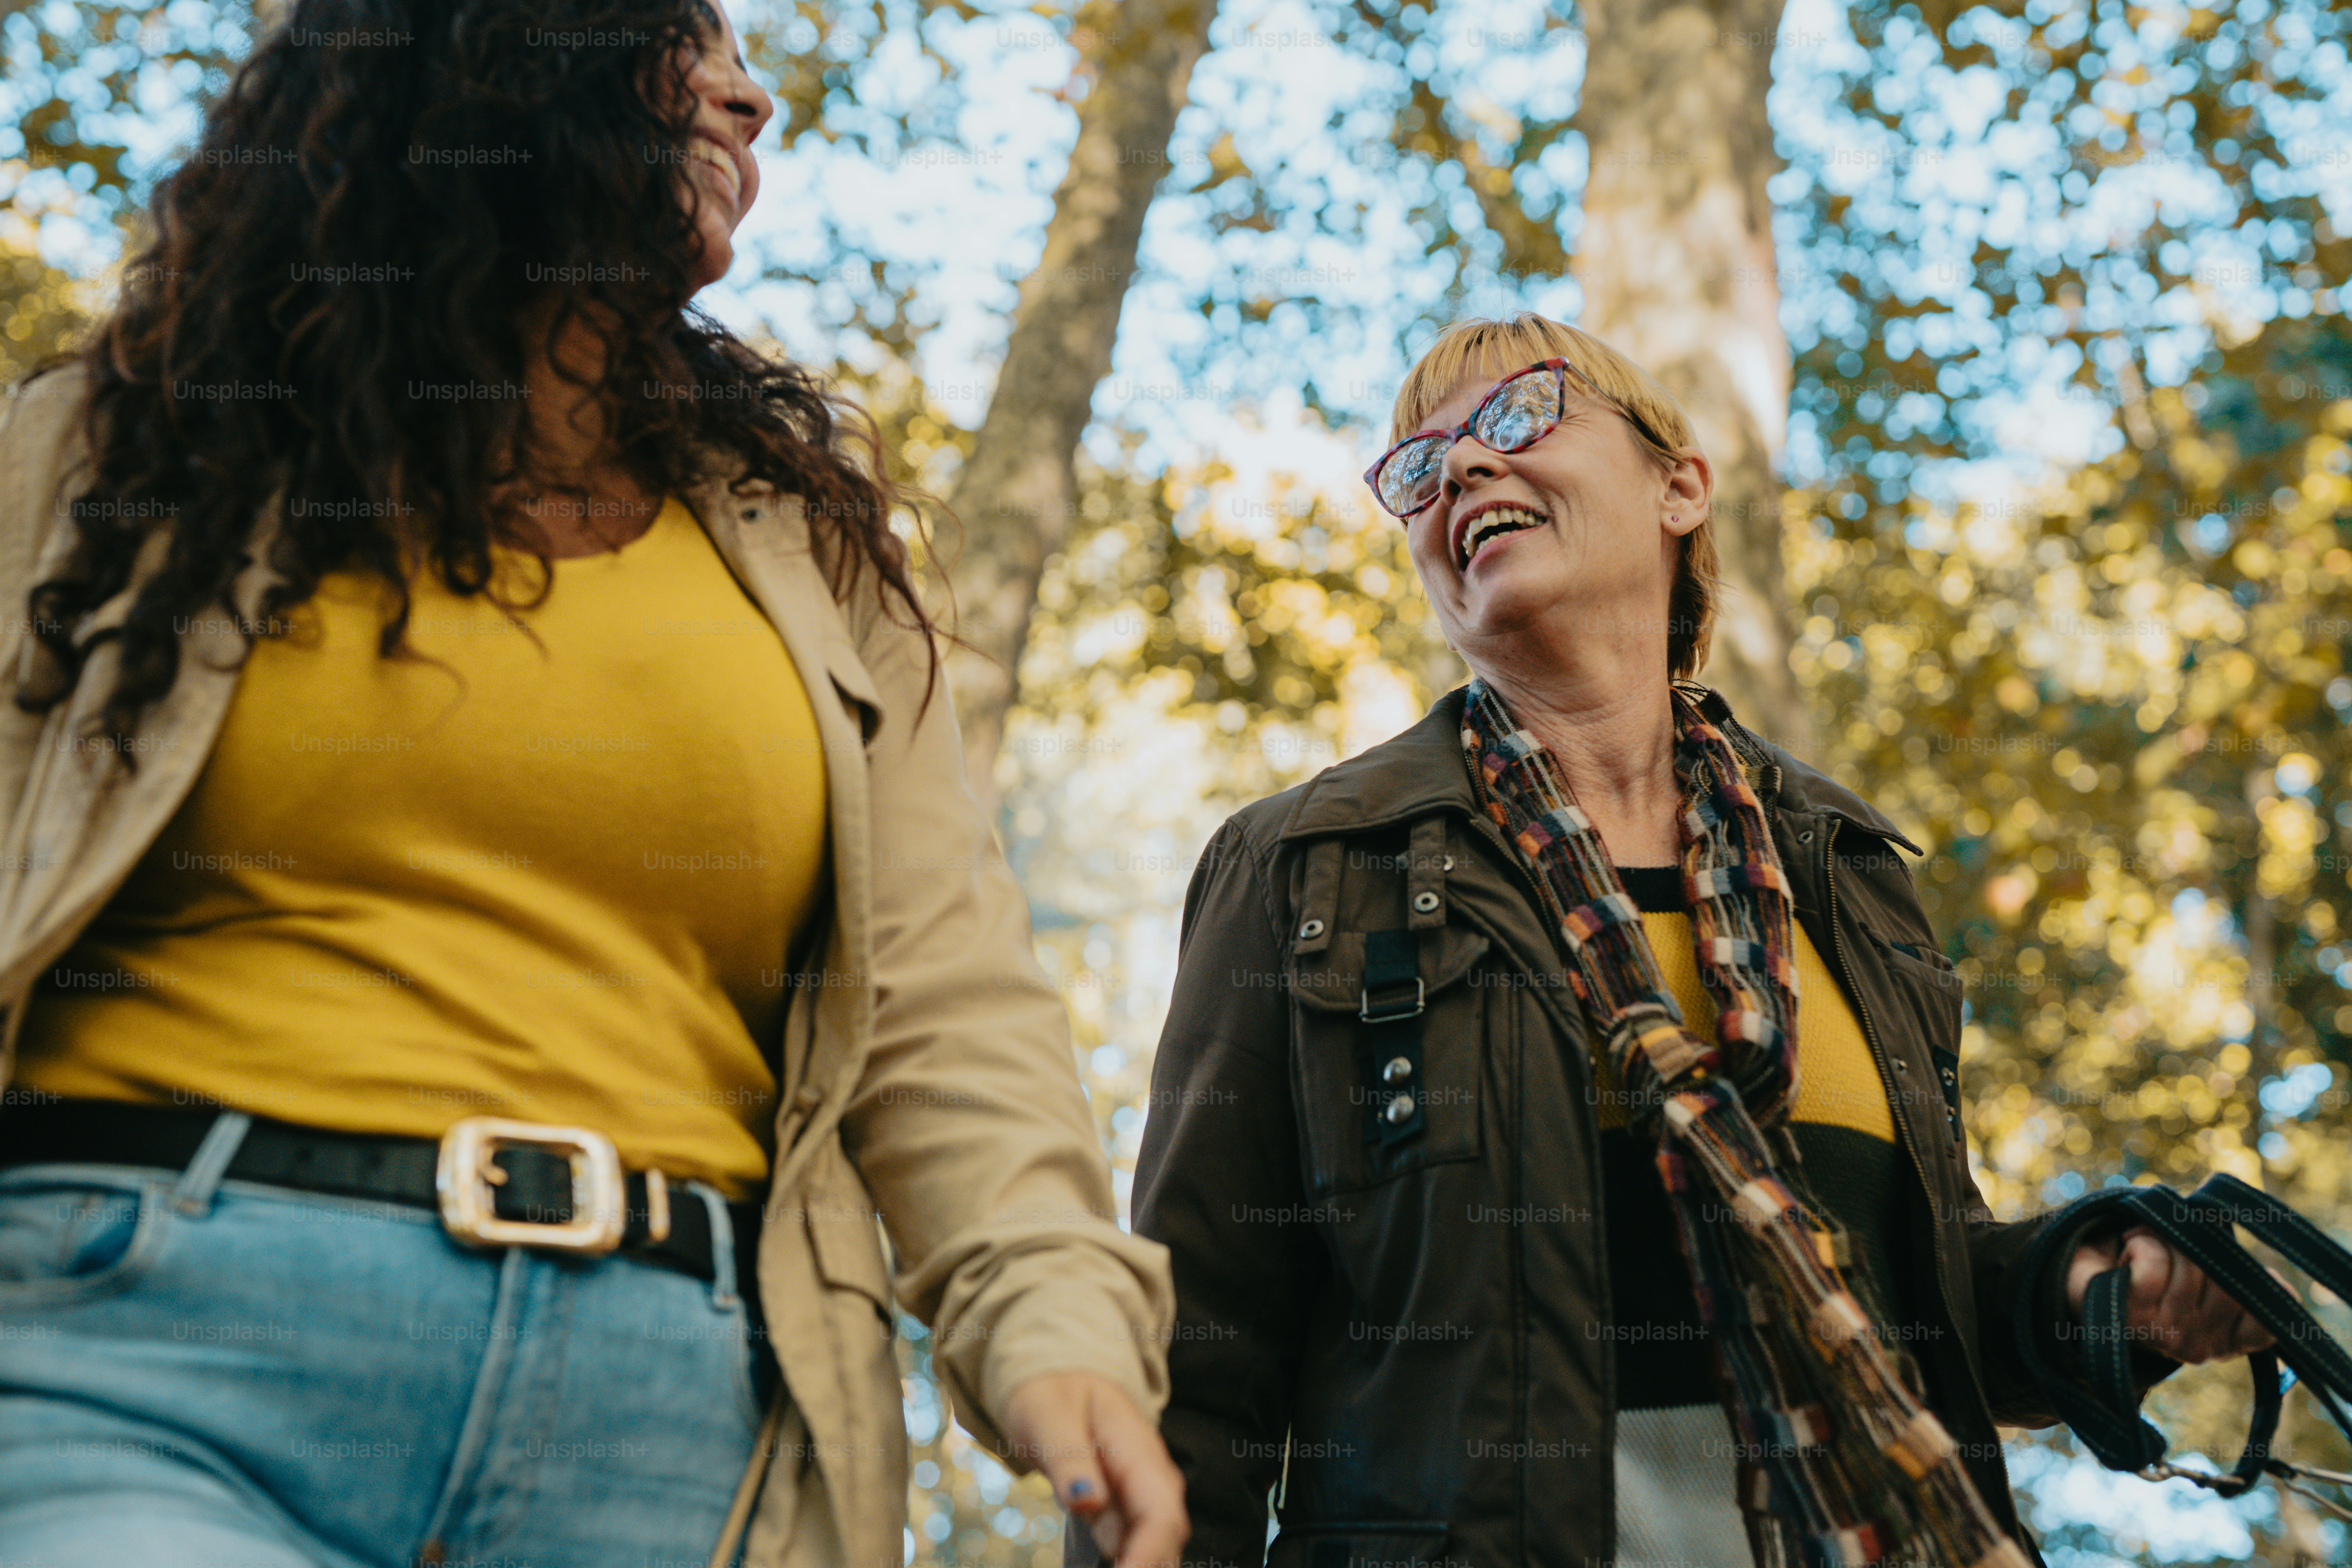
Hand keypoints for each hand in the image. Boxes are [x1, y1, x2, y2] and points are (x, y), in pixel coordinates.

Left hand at [1000, 1370, 1187, 1567]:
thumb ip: (1069, 1458)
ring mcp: (1142, 1496)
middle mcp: (1152, 1478)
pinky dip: (1123, 1561)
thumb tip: (1086, 1501)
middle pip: (1165, 1537)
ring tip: (1101, 1567)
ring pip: (1153, 1546)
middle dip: (1146, 1565)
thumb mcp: (1050, 1417)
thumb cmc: (1054, 1397)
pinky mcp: (1127, 1511)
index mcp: (1139, 1449)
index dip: (1149, 1555)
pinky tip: (1102, 1564)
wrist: (1060, 1384)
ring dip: (1136, 1563)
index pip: (1161, 1512)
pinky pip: (1132, 1546)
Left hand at [2065, 1223, 2277, 1363]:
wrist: (2082, 1279)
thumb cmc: (2150, 1271)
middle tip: (2169, 1252)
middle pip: (2226, 1277)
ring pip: (2189, 1264)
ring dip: (2163, 1241)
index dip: (2252, 1284)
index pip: (2266, 1321)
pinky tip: (2127, 1255)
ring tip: (2142, 1252)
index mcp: (2224, 1342)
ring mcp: (2165, 1335)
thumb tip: (2279, 1288)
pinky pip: (2154, 1260)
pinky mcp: (2130, 1316)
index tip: (2223, 1272)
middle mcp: (2199, 1347)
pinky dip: (2141, 1242)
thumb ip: (2243, 1282)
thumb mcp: (2205, 1277)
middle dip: (2196, 1250)